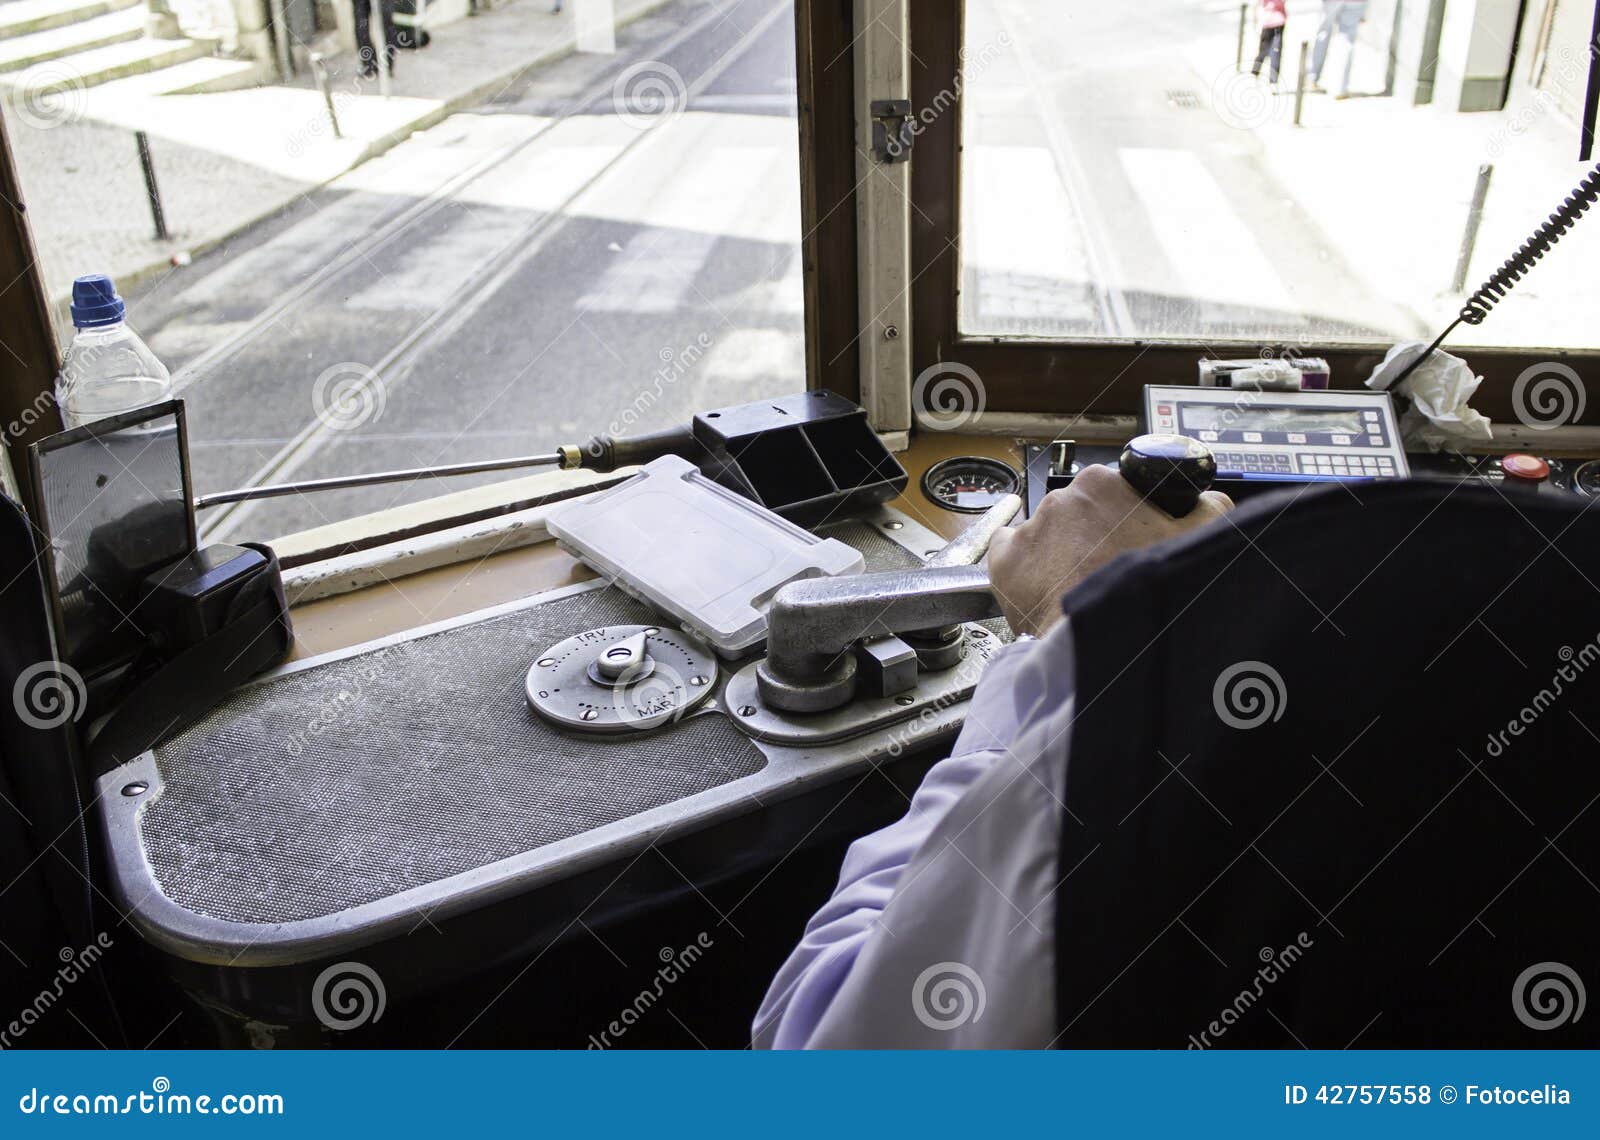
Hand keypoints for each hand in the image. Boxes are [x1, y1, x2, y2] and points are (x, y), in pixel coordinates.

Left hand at [987, 463, 1232, 637]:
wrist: (1097, 640)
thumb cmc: (1142, 592)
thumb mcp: (1198, 542)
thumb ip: (1209, 509)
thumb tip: (1207, 499)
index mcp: (1105, 483)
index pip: (1121, 491)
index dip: (1133, 517)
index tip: (1138, 540)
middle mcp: (1062, 497)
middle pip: (1085, 514)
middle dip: (1099, 536)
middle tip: (1114, 570)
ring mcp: (1029, 528)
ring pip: (1051, 535)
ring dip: (1066, 554)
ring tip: (1083, 587)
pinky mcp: (1004, 560)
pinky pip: (1013, 553)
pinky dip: (1027, 567)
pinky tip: (1047, 587)